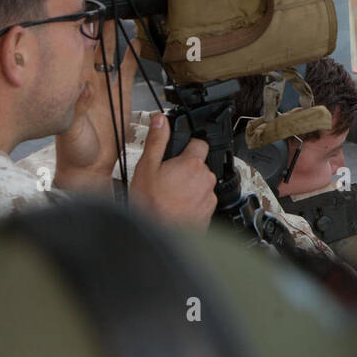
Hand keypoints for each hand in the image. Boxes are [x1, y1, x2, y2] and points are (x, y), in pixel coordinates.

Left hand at [54, 30, 139, 192]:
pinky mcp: (122, 96)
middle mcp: (87, 82)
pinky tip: (137, 43)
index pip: (71, 53)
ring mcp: (105, 87)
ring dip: (114, 38)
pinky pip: (127, 72)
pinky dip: (132, 57)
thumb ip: (77, 109)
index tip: (81, 15)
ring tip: (121, 18)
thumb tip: (83, 86)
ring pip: (109, 55)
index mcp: (71, 87)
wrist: (90, 168)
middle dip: (97, 28)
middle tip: (105, 7)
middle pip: (91, 48)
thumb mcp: (70, 130)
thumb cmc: (74, 150)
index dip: (75, 34)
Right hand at [128, 113, 217, 230]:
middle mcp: (206, 179)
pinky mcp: (208, 214)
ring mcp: (209, 198)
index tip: (178, 153)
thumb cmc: (149, 203)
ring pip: (201, 185)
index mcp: (192, 164)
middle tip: (167, 179)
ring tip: (170, 196)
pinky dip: (192, 203)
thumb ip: (157, 141)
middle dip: (186, 169)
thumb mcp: (147, 167)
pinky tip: (177, 208)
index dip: (188, 147)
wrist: (155, 236)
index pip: (200, 143)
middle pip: (200, 166)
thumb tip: (160, 120)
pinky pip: (202, 202)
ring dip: (190, 187)